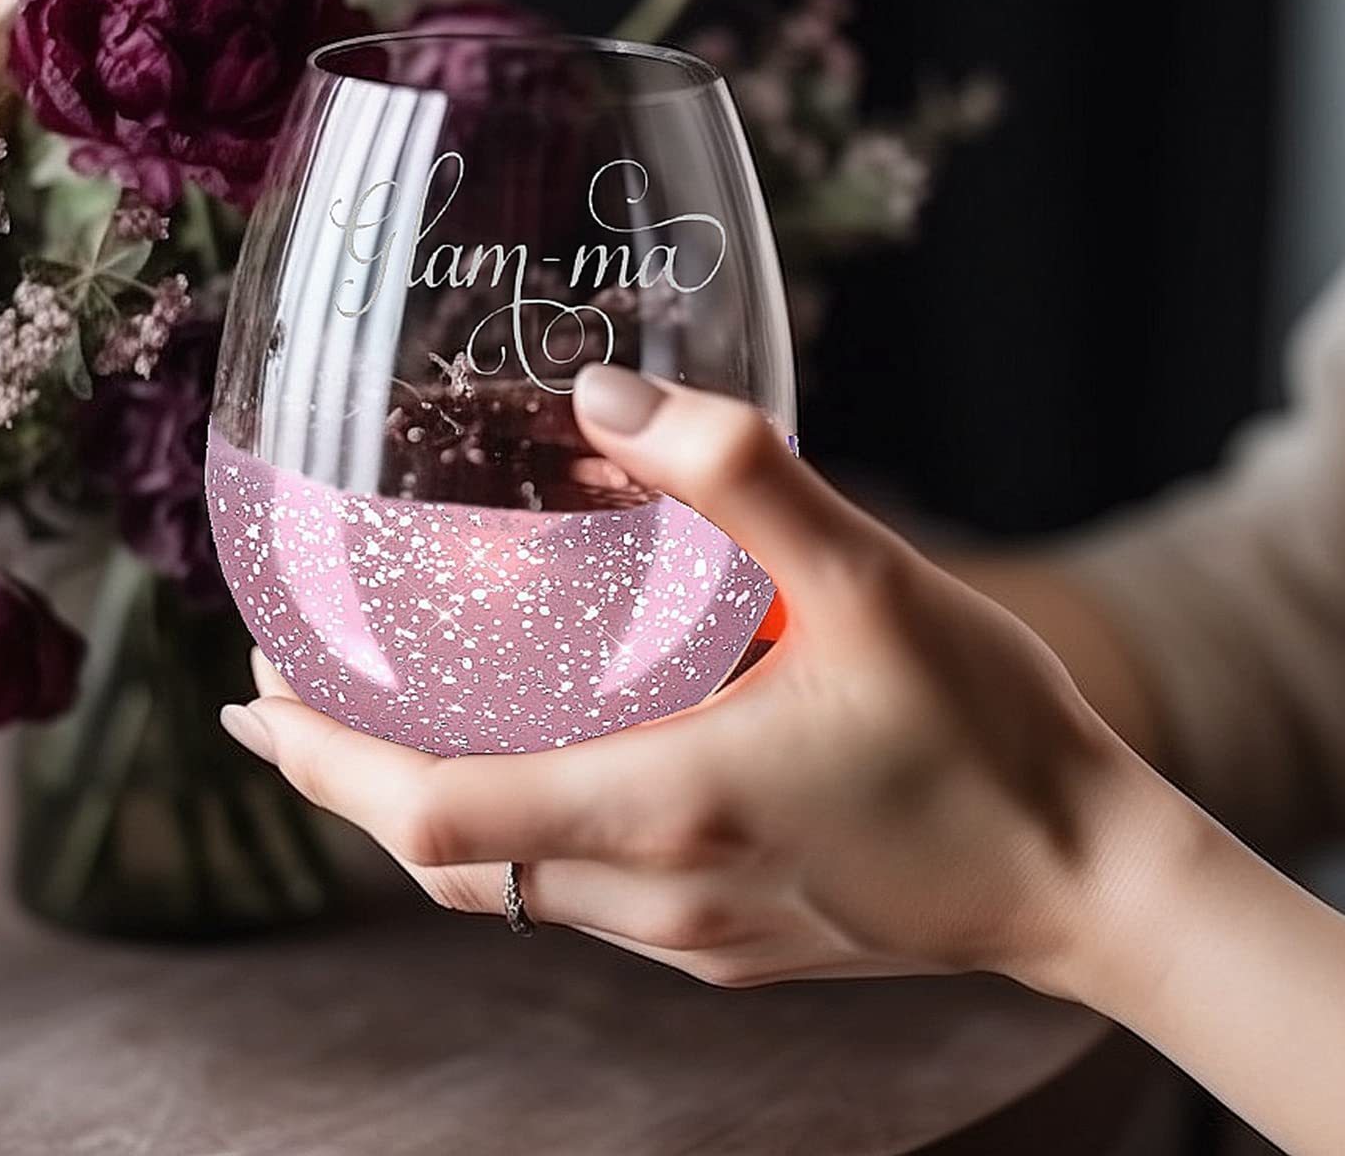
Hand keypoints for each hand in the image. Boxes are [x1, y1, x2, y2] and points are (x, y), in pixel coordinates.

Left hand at [221, 366, 1168, 993]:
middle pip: (444, 865)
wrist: (1087, 879)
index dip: (326, 760)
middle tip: (292, 700)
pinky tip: (538, 766)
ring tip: (388, 726)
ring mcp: (693, 941)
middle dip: (347, 782)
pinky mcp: (730, 951)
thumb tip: (608, 394)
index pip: (437, 814)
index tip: (258, 698)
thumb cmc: (991, 733)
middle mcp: (661, 897)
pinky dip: (512, 837)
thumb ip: (740, 473)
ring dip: (425, 813)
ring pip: (504, 893)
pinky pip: (575, 901)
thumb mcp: (873, 577)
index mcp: (675, 806)